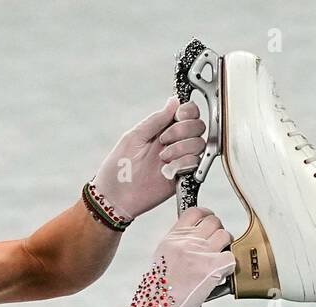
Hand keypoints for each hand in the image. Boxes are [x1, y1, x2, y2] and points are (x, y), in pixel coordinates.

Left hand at [91, 96, 207, 220]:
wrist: (116, 197)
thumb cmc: (119, 167)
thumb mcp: (135, 136)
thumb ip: (156, 119)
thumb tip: (174, 101)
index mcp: (163, 129)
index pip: (188, 113)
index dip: (188, 111)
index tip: (177, 116)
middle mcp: (174, 142)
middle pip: (198, 126)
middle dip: (183, 130)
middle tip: (163, 140)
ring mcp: (179, 159)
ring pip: (198, 144)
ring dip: (180, 148)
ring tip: (163, 158)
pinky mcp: (182, 176)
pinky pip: (194, 163)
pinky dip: (181, 164)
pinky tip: (167, 170)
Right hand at [125, 207, 233, 306]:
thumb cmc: (156, 290)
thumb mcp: (161, 258)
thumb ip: (178, 244)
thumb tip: (195, 240)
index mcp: (172, 237)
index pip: (195, 212)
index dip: (206, 214)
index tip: (209, 219)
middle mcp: (187, 242)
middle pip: (213, 221)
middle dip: (218, 230)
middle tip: (218, 241)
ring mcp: (201, 254)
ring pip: (225, 236)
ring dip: (226, 245)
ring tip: (220, 257)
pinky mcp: (213, 269)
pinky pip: (231, 258)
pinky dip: (229, 266)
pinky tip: (221, 273)